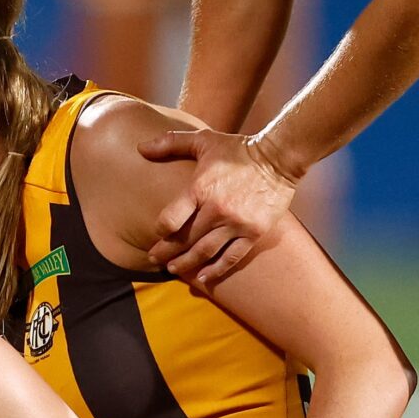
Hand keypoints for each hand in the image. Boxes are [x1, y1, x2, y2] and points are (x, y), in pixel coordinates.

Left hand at [141, 126, 299, 294]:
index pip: (170, 219)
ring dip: (186, 263)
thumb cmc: (237, 149)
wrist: (278, 158)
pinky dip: (216, 270)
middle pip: (185, 239)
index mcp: (200, 188)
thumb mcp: (203, 140)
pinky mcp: (253, 232)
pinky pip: (231, 257)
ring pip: (205, 251)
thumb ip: (170, 142)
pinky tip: (203, 277)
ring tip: (173, 269)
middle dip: (167, 252)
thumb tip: (140, 147)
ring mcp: (236, 223)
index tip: (157, 234)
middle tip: (154, 259)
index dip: (160, 231)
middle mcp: (217, 209)